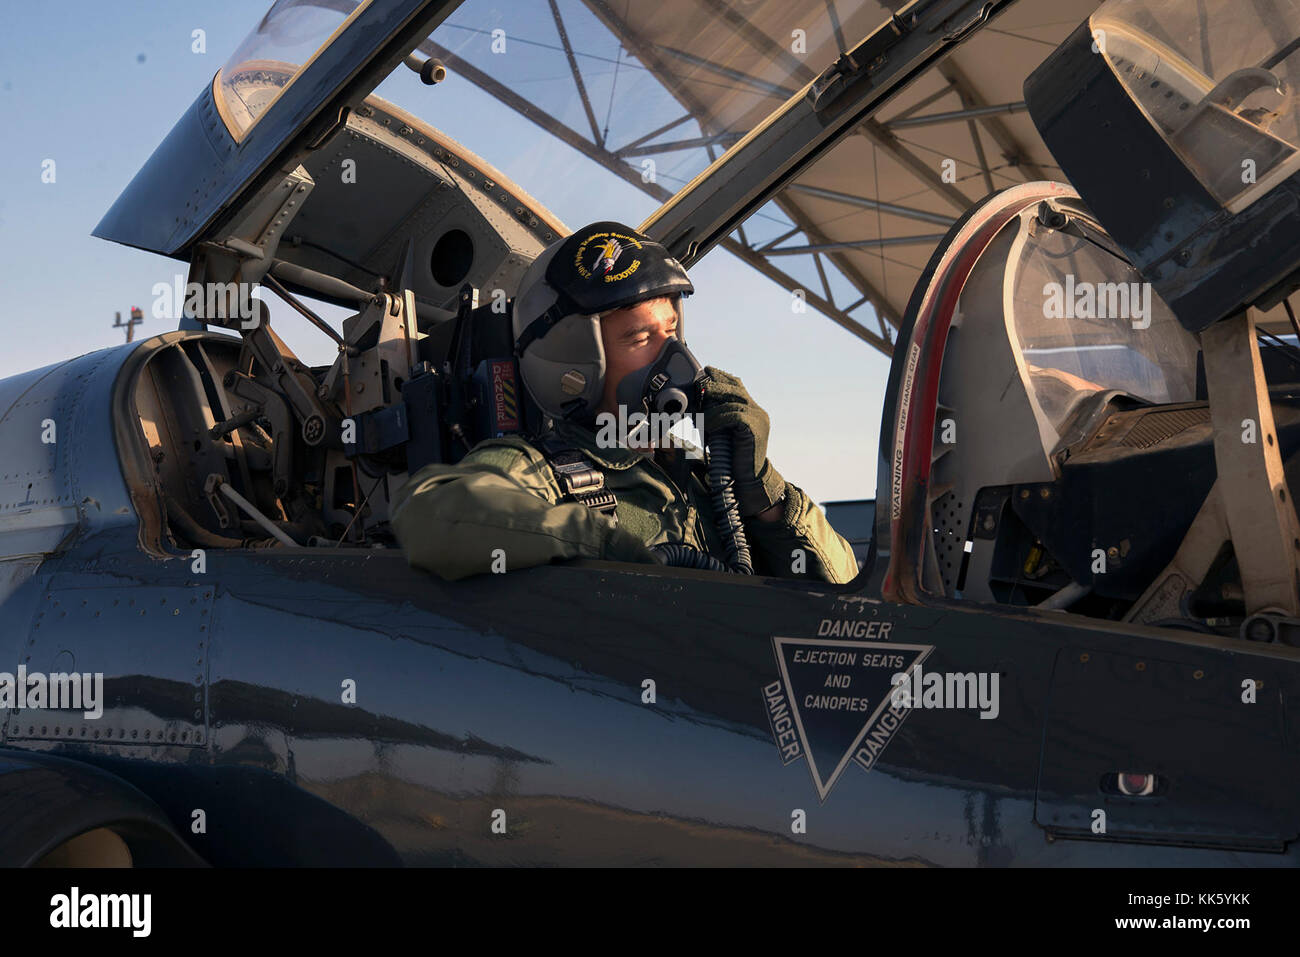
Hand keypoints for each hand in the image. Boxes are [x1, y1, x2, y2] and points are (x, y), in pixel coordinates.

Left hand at [700, 366, 786, 516]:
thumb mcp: (722, 431)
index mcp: (752, 409)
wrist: (747, 478)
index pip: (737, 384)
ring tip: (698, 417)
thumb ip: (716, 415)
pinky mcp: (755, 428)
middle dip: (715, 385)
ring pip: (732, 402)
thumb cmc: (732, 456)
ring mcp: (758, 418)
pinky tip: (707, 425)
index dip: (721, 376)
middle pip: (735, 388)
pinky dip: (717, 419)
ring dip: (711, 408)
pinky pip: (733, 415)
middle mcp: (757, 411)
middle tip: (699, 386)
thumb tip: (697, 402)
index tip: (706, 371)